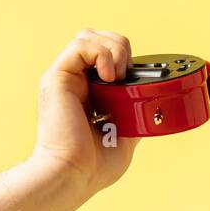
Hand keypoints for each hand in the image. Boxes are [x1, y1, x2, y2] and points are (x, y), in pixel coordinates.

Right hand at [31, 29, 139, 198]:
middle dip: (120, 49)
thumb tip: (151, 106)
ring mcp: (65, 78)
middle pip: (97, 39)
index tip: (136, 84)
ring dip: (113, 49)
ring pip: (88, 35)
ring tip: (119, 77)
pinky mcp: (57, 77)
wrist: (74, 175)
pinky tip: (111, 76)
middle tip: (128, 77)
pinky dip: (101, 53)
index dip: (126, 62)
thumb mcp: (126, 138)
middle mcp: (75, 82)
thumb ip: (134, 118)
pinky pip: (81, 44)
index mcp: (89, 94)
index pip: (107, 58)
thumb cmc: (93, 167)